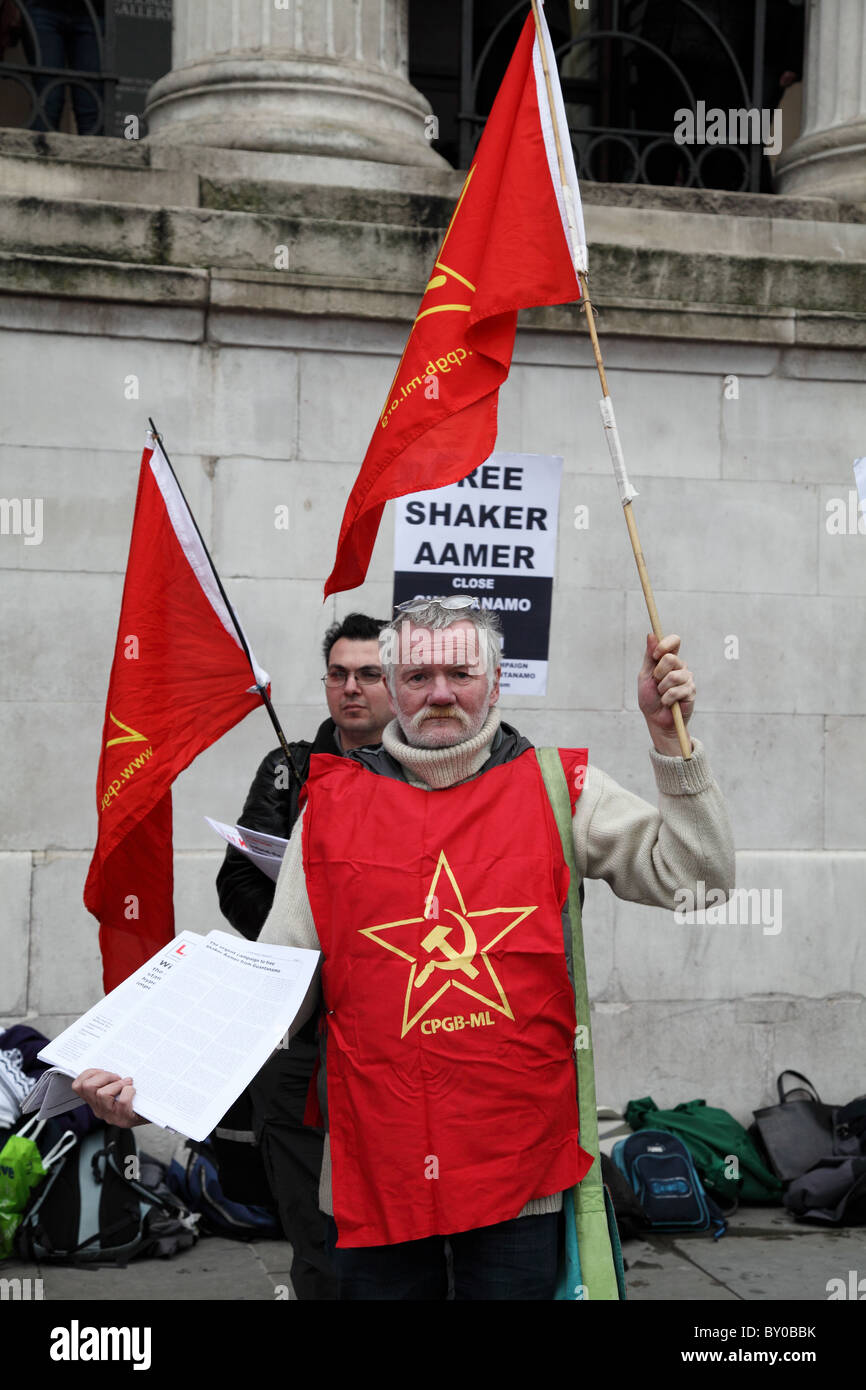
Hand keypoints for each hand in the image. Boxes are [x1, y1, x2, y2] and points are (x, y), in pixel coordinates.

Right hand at [71, 1068, 146, 1127]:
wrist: (153, 1112)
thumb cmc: (135, 1097)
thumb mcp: (117, 1086)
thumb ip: (108, 1078)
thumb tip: (108, 1058)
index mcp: (95, 1100)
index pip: (77, 1086)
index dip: (88, 1074)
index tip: (103, 1071)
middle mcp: (99, 1109)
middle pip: (87, 1087)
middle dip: (104, 1076)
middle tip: (117, 1077)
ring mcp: (110, 1115)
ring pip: (101, 1094)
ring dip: (117, 1084)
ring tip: (127, 1083)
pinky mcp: (123, 1118)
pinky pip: (122, 1101)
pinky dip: (129, 1092)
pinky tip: (133, 1092)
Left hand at [637, 633, 694, 755]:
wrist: (656, 720)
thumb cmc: (650, 698)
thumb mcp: (645, 676)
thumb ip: (649, 656)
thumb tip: (651, 635)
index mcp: (668, 660)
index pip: (674, 641)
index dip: (665, 645)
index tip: (655, 655)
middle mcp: (680, 666)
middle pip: (671, 658)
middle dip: (658, 673)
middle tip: (656, 683)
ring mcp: (687, 678)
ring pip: (673, 676)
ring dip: (662, 689)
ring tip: (662, 696)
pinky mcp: (691, 691)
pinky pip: (676, 691)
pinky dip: (667, 699)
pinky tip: (668, 703)